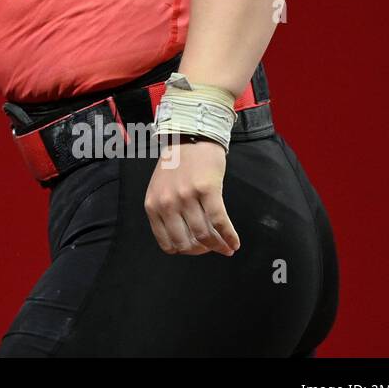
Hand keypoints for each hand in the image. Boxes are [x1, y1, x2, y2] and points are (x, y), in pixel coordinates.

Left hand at [143, 136, 240, 256]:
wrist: (191, 136)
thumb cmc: (177, 164)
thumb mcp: (161, 189)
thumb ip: (166, 212)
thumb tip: (185, 241)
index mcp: (153, 206)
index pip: (167, 243)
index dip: (185, 251)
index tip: (197, 250)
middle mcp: (167, 203)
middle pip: (187, 243)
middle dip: (202, 251)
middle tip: (214, 249)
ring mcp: (186, 197)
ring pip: (205, 235)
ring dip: (219, 246)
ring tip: (227, 248)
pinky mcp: (208, 190)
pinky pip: (220, 222)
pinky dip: (230, 236)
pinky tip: (235, 242)